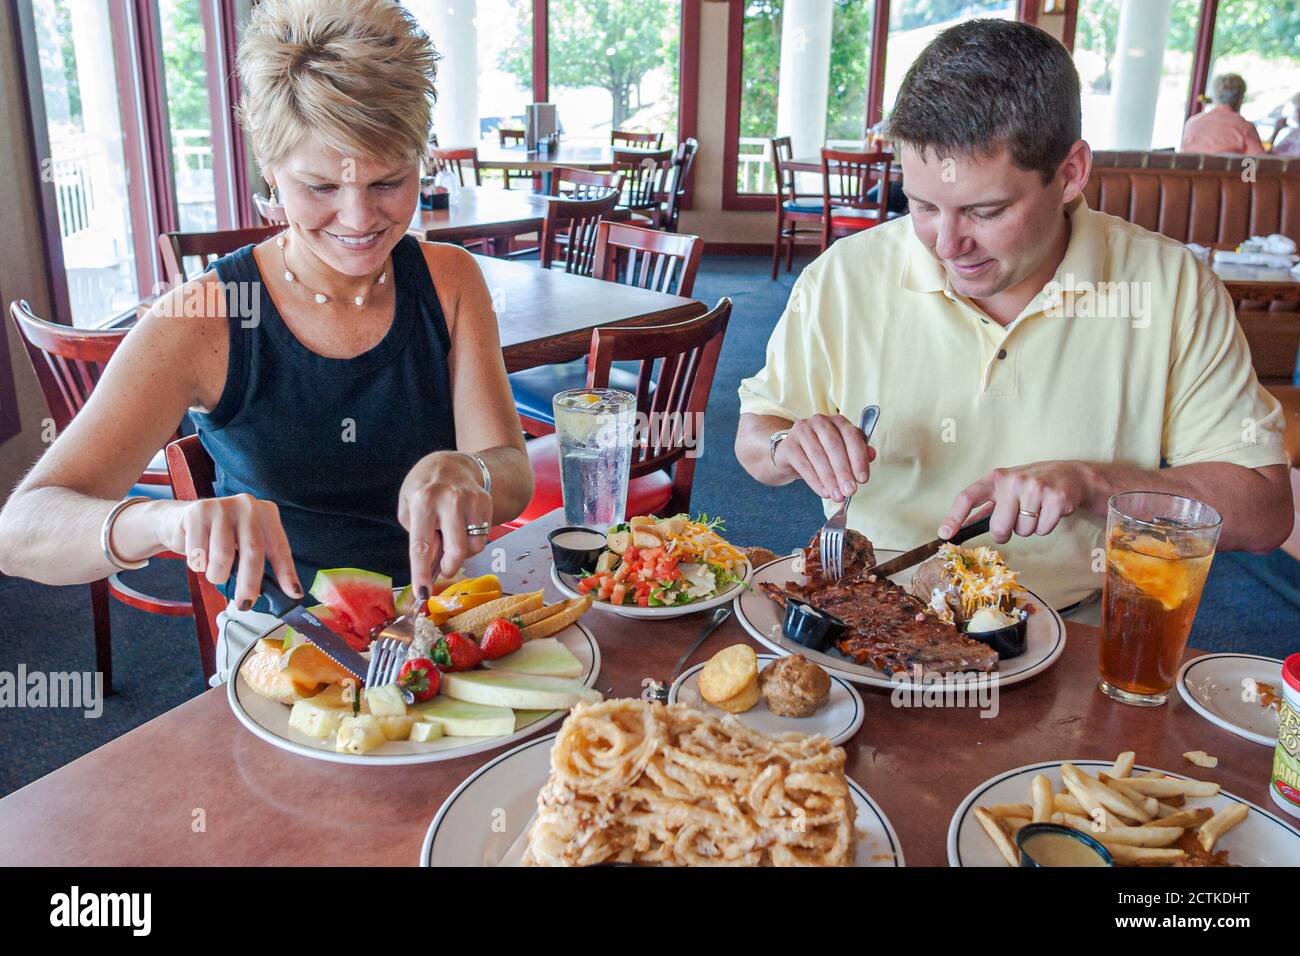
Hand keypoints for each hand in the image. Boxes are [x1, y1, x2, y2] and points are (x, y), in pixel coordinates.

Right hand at [156, 494, 299, 609]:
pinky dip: (198, 564)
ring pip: (223, 556)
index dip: (287, 572)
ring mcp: (223, 507)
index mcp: (267, 514)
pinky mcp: (198, 512)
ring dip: (216, 575)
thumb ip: (262, 563)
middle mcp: (248, 506)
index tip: (293, 593)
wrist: (181, 520)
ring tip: (214, 572)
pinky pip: (199, 553)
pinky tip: (198, 556)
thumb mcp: (245, 545)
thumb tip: (286, 593)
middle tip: (245, 603)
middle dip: (249, 583)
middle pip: (253, 551)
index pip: (280, 547)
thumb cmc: (220, 538)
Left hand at [398, 451, 492, 594]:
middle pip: (455, 550)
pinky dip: (472, 541)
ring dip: (461, 552)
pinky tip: (463, 528)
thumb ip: (417, 534)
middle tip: (444, 568)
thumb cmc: (425, 489)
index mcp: (423, 501)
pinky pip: (482, 538)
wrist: (452, 464)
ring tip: (451, 537)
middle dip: (449, 567)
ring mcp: (471, 500)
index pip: (421, 545)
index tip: (423, 594)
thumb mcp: (409, 506)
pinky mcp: (486, 503)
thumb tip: (431, 564)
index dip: (421, 573)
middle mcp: (449, 499)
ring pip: (472, 547)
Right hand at [774, 414, 876, 500]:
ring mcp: (802, 431)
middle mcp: (820, 421)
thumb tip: (872, 455)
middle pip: (834, 447)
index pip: (852, 436)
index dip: (859, 459)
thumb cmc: (823, 453)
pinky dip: (815, 481)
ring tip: (838, 496)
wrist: (792, 455)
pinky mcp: (788, 445)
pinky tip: (824, 492)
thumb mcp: (842, 452)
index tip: (863, 479)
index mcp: (838, 421)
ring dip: (830, 479)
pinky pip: (804, 465)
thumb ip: (858, 453)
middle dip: (844, 472)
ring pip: (819, 457)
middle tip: (850, 491)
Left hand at [939, 461, 1091, 542]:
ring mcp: (1036, 488)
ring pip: (1023, 531)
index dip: (954, 517)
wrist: (1071, 475)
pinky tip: (1049, 511)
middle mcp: (1013, 481)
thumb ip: (984, 507)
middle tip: (1015, 519)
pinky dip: (1046, 527)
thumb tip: (960, 528)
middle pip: (998, 528)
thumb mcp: (1005, 488)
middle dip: (1005, 532)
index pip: (967, 497)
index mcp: (995, 478)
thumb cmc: (1031, 484)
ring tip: (1037, 509)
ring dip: (1029, 527)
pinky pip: (1043, 530)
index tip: (944, 534)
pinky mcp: (1056, 499)